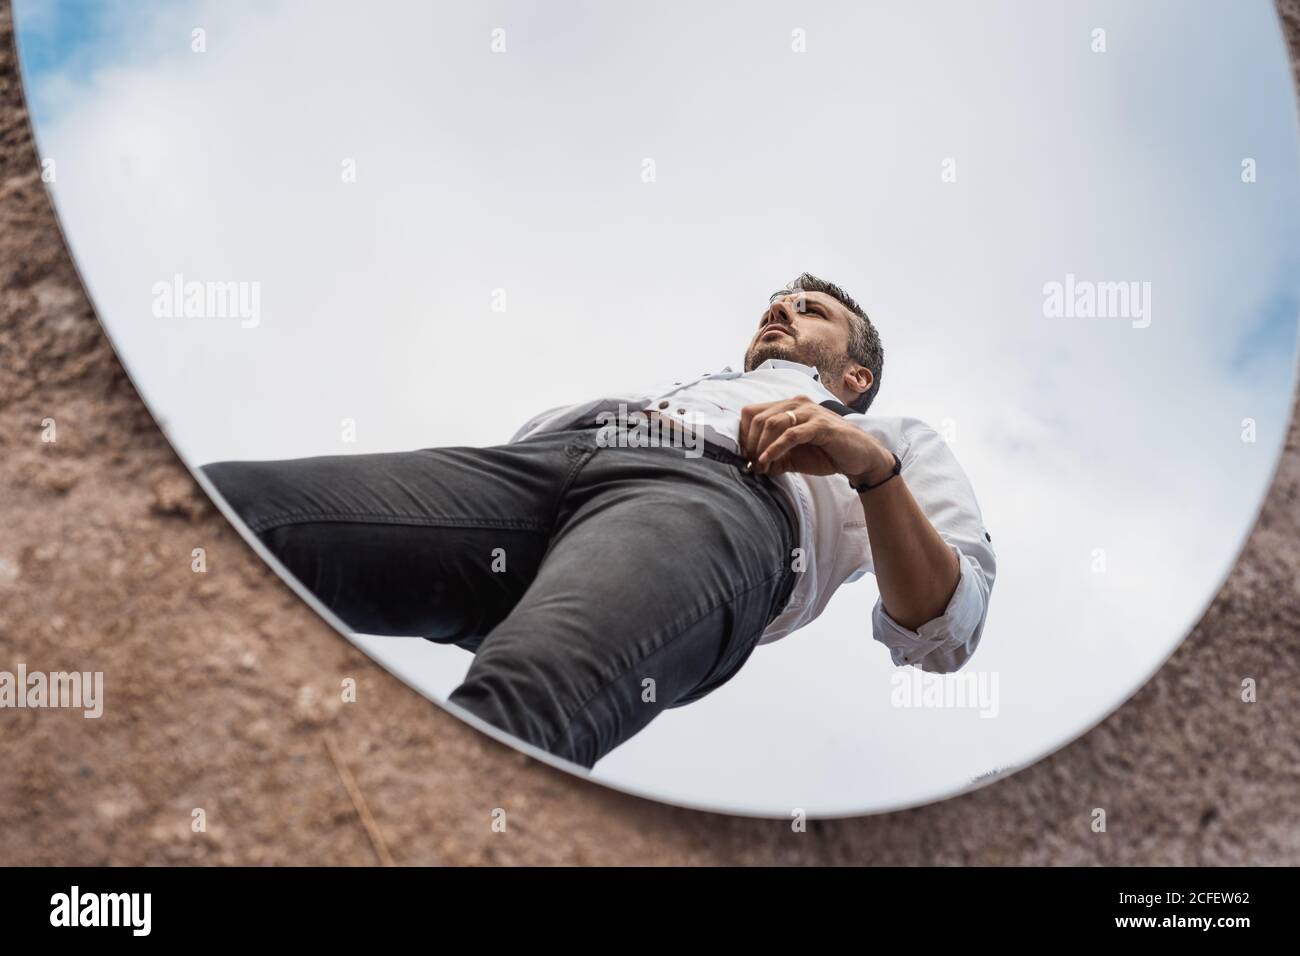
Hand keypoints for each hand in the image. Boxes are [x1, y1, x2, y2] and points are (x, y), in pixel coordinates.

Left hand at [737, 396, 893, 482]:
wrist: (859, 457)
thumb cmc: (826, 453)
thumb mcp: (794, 456)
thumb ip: (774, 457)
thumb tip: (753, 465)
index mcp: (788, 407)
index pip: (752, 412)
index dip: (743, 434)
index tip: (745, 455)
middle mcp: (797, 404)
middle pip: (758, 418)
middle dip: (750, 443)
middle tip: (751, 463)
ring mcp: (809, 412)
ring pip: (772, 423)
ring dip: (760, 447)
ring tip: (759, 464)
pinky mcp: (820, 425)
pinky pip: (790, 434)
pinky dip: (775, 448)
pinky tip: (767, 460)